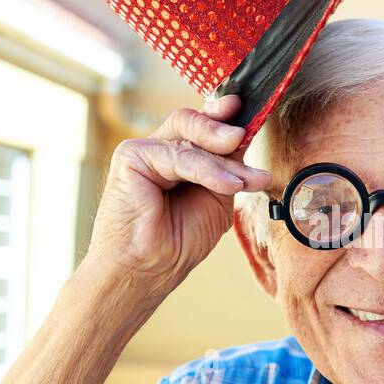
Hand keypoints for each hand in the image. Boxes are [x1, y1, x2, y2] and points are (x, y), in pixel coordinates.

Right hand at [82, 95, 270, 299]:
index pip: (203, 126)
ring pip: (188, 135)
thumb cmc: (177, 242)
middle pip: (194, 122)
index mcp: (178, 156)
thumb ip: (228, 167)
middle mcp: (159, 148)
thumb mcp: (217, 197)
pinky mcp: (130, 157)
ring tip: (245, 179)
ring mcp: (143, 151)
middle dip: (224, 128)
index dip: (226, 117)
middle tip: (246, 137)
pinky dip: (207, 171)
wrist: (146, 270)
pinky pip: (178, 156)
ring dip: (223, 158)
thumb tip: (246, 138)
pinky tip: (228, 185)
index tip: (254, 113)